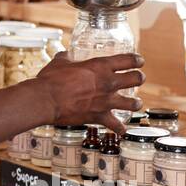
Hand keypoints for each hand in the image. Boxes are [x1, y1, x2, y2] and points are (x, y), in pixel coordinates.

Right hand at [28, 52, 144, 133]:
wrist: (46, 100)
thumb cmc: (51, 80)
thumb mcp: (60, 62)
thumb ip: (67, 58)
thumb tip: (66, 55)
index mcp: (100, 66)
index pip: (128, 60)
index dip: (136, 60)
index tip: (138, 61)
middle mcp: (108, 82)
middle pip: (136, 78)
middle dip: (139, 78)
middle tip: (138, 78)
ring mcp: (106, 101)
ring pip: (133, 103)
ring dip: (135, 103)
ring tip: (134, 103)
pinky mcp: (100, 116)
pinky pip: (116, 125)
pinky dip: (119, 128)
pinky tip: (121, 129)